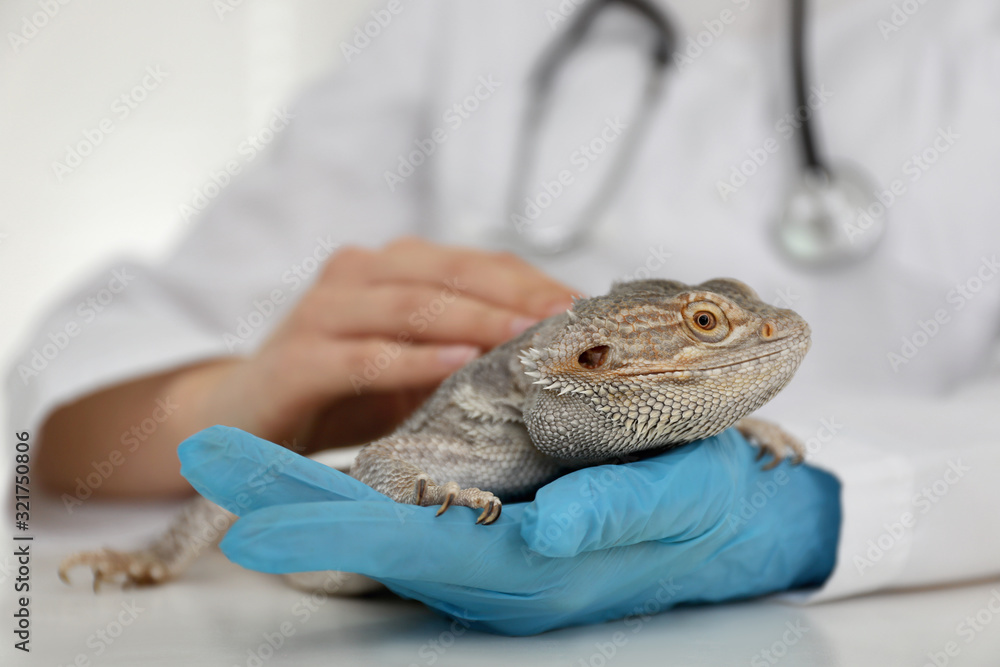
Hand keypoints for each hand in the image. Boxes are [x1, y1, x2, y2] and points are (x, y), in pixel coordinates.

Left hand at [178, 426, 840, 634]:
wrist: (730, 520)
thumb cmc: (708, 508)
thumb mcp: (680, 501)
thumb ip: (614, 516)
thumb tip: (546, 530)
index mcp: (532, 566)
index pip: (411, 547)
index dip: (332, 532)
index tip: (255, 520)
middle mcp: (496, 564)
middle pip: (375, 538)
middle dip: (296, 505)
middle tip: (214, 469)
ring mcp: (492, 545)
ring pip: (388, 523)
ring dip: (318, 496)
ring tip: (243, 467)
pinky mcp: (500, 522)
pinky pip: (418, 510)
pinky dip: (367, 491)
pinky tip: (333, 472)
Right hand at [184, 237, 577, 444]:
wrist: (241, 418)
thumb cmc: (341, 390)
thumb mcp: (412, 366)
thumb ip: (463, 351)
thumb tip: (551, 358)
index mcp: (390, 267)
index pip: (476, 264)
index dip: (532, 282)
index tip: (586, 310)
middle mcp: (357, 274)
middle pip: (451, 274)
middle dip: (516, 296)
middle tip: (569, 321)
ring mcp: (323, 311)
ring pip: (413, 306)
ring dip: (476, 321)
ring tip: (528, 336)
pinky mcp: (298, 359)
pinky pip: (367, 356)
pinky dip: (416, 360)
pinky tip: (462, 363)